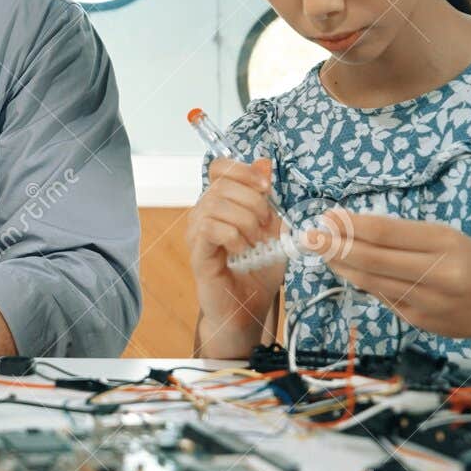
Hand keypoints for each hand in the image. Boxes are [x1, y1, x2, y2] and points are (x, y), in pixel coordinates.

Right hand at [186, 157, 284, 352]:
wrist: (248, 308)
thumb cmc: (257, 271)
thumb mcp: (274, 229)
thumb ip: (268, 198)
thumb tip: (263, 162)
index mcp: (221, 203)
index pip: (220, 168)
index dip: (243, 171)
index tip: (266, 188)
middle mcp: (203, 212)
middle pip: (222, 183)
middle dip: (253, 201)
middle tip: (266, 226)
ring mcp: (197, 232)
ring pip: (216, 203)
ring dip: (245, 221)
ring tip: (256, 242)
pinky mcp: (197, 252)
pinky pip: (209, 228)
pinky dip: (233, 236)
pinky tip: (242, 250)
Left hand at [305, 210, 470, 338]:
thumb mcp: (444, 236)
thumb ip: (400, 235)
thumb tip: (348, 229)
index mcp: (444, 244)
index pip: (385, 232)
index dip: (349, 225)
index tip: (325, 217)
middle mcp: (436, 274)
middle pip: (371, 260)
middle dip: (333, 247)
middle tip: (307, 236)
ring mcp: (427, 303)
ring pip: (370, 283)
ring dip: (340, 267)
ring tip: (320, 252)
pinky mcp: (419, 323)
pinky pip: (382, 299)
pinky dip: (361, 283)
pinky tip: (347, 271)